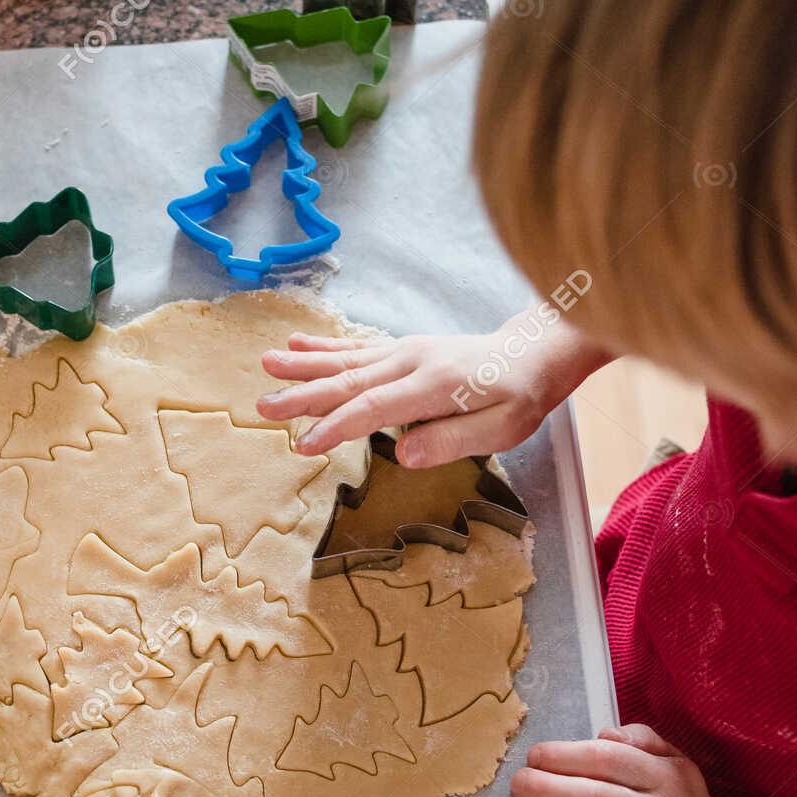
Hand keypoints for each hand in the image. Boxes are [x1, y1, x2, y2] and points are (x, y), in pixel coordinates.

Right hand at [255, 315, 607, 463]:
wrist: (532, 352)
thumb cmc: (519, 396)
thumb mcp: (501, 428)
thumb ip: (452, 440)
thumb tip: (405, 453)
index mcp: (433, 385)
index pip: (374, 408)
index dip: (337, 427)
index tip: (304, 444)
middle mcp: (411, 362)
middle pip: (349, 381)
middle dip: (304, 394)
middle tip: (264, 406)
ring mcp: (404, 351)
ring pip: (346, 360)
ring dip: (305, 365)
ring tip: (267, 364)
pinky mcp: (401, 349)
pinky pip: (357, 347)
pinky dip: (325, 346)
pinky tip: (297, 343)